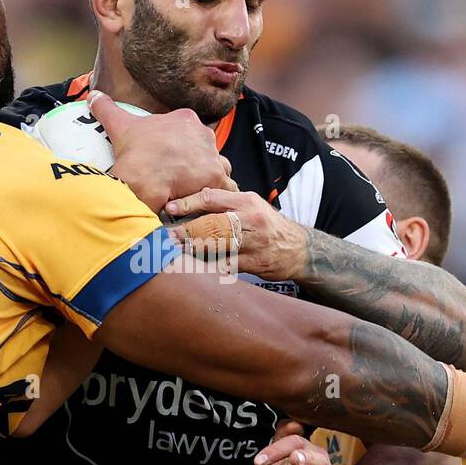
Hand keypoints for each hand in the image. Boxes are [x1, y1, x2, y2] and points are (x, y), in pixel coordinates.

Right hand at [89, 90, 236, 212]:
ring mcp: (213, 155)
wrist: (140, 180)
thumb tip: (93, 94)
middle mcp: (204, 134)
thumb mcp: (119, 126)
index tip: (171, 163)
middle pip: (206, 152)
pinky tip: (202, 201)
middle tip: (180, 181)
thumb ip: (107, 109)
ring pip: (218, 168)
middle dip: (197, 165)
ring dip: (209, 180)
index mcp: (185, 119)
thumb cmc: (133, 154)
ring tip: (192, 192)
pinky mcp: (216, 177)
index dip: (182, 151)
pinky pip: (224, 187)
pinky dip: (216, 195)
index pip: (192, 135)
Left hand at [163, 188, 307, 279]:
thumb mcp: (251, 206)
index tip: (168, 208)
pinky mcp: (255, 263)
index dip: (188, 203)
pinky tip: (194, 267)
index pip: (212, 197)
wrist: (300, 248)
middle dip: (185, 231)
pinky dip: (208, 266)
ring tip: (173, 251)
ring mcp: (254, 242)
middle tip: (165, 236)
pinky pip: (226, 265)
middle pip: (212, 223)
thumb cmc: (266, 226)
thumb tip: (186, 205)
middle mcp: (250, 219)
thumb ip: (224, 204)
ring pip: (217, 246)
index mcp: (246, 201)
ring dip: (193, 249)